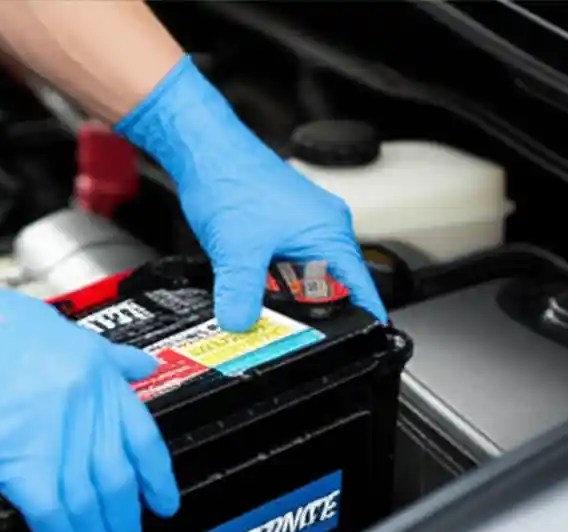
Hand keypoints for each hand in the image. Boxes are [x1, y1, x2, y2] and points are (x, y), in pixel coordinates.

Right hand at [0, 189, 179, 531]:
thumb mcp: (50, 323)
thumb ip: (99, 354)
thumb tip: (136, 366)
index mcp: (94, 369)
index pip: (142, 436)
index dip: (157, 479)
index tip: (161, 502)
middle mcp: (82, 402)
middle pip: (118, 479)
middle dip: (124, 524)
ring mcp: (53, 432)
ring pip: (88, 501)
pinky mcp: (17, 458)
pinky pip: (51, 511)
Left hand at [118, 56, 386, 328]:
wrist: (204, 150)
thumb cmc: (231, 180)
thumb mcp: (237, 252)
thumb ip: (241, 296)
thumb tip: (241, 326)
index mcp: (330, 234)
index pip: (362, 289)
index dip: (362, 320)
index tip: (360, 344)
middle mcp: (323, 228)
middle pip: (330, 289)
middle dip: (311, 315)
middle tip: (290, 336)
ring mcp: (301, 225)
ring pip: (303, 277)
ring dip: (285, 297)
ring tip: (264, 311)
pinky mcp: (279, 224)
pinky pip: (284, 264)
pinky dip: (270, 281)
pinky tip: (249, 288)